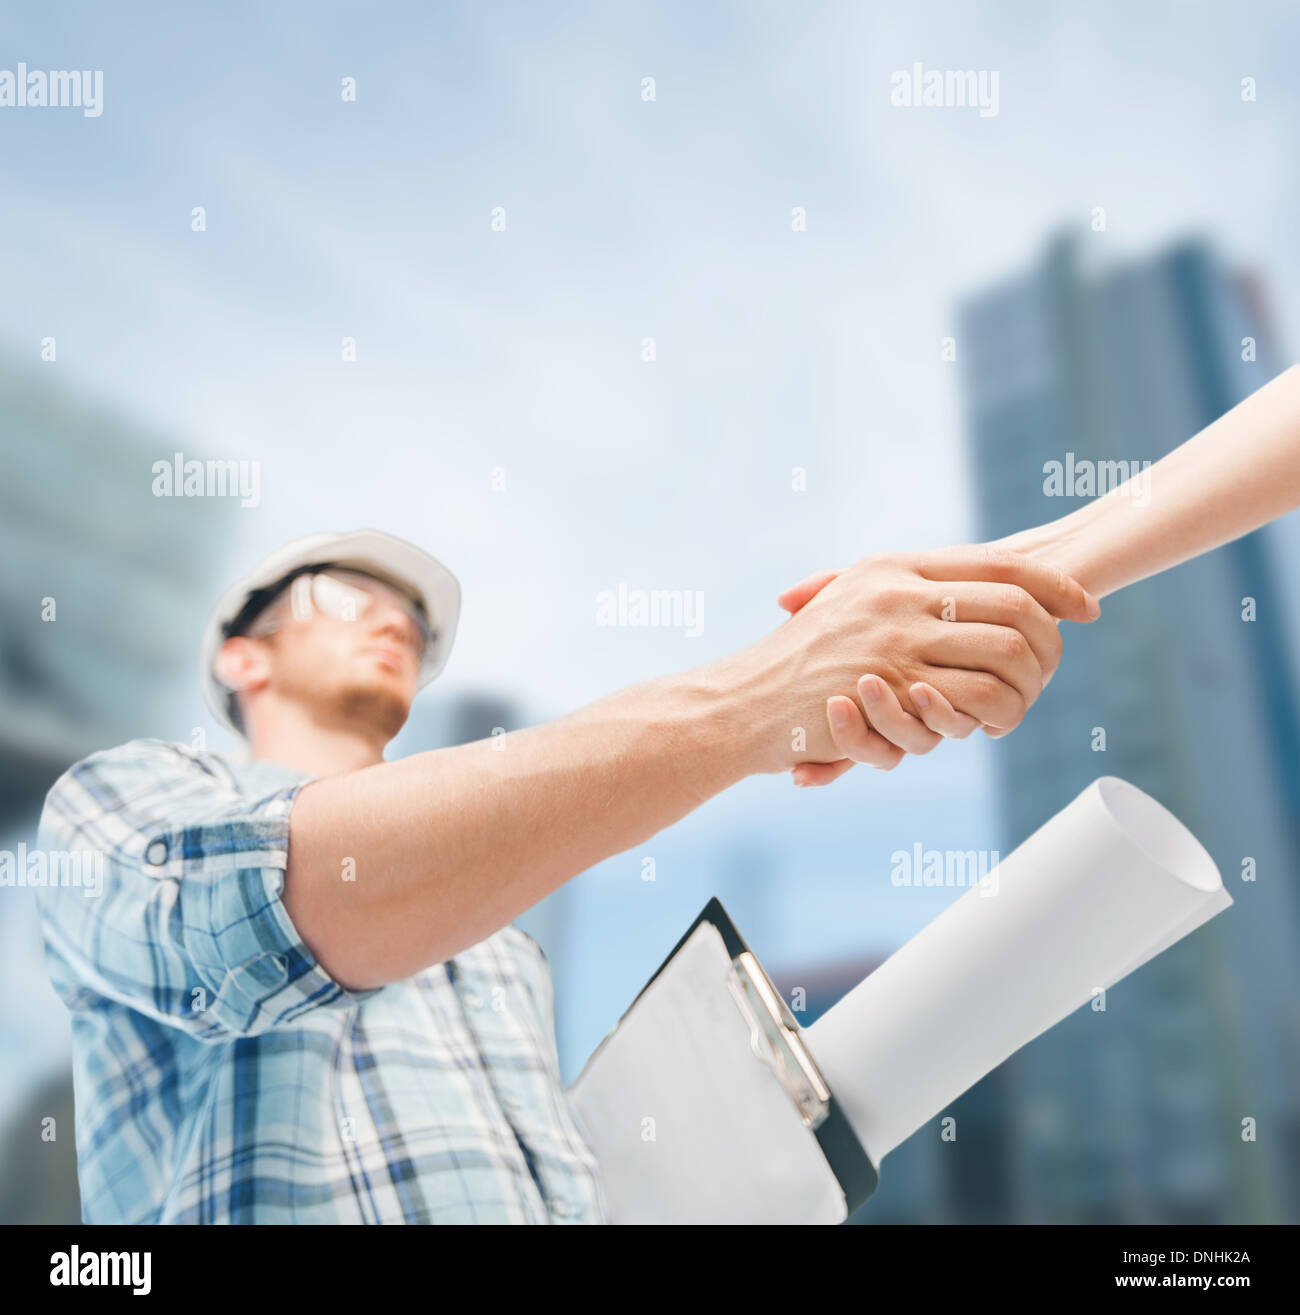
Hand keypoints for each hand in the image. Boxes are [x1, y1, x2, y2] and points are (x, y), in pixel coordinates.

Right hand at [765, 548, 1099, 783]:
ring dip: (1028, 685)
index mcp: (895, 567)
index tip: (1085, 607)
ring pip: (1005, 653)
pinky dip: (995, 716)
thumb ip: (899, 592)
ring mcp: (897, 638)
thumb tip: (959, 589)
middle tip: (1055, 668)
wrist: (744, 701)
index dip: (1053, 584)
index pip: (999, 564)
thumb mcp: (846, 603)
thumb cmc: (793, 661)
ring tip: (1020, 705)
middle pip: (1016, 604)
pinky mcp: (892, 687)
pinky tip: (988, 727)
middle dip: (1050, 640)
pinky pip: (974, 699)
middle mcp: (901, 593)